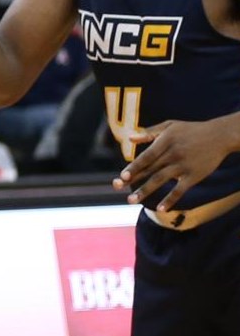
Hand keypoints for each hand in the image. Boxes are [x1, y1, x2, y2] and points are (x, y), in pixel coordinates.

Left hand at [117, 115, 239, 209]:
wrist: (219, 136)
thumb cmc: (192, 130)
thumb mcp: (170, 126)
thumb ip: (149, 133)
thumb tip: (129, 139)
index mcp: (165, 142)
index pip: (146, 157)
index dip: (134, 167)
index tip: (122, 176)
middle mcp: (172, 154)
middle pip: (150, 169)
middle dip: (133, 180)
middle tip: (117, 188)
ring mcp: (183, 166)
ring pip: (161, 180)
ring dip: (145, 191)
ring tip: (131, 200)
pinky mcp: (194, 176)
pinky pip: (180, 190)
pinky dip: (170, 199)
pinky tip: (160, 209)